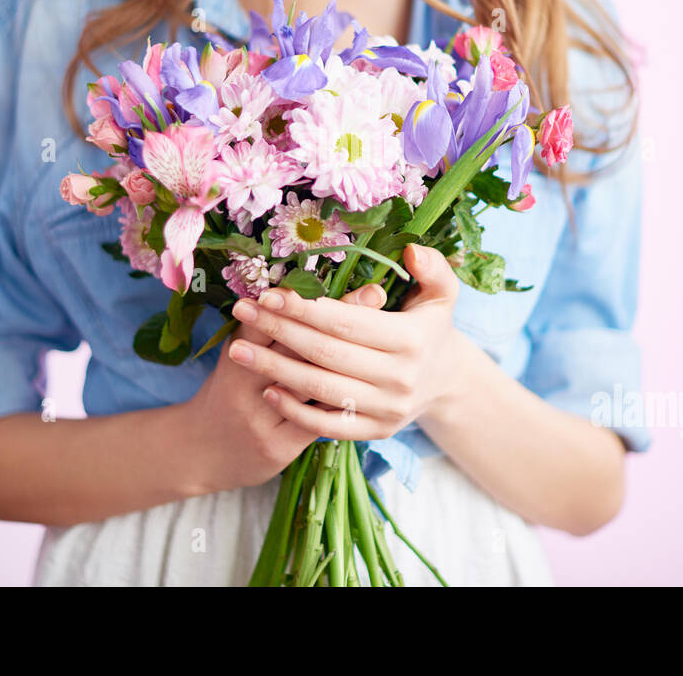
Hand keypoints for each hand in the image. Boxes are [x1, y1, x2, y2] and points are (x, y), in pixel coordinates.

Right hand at [184, 283, 385, 493]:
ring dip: (348, 361)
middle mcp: (244, 380)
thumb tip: (327, 289)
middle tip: (376, 294)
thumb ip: (274, 322)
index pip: (275, 314)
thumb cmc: (233, 388)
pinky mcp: (275, 447)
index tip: (347, 276)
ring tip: (384, 342)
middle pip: (297, 344)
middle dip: (339, 318)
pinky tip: (368, 388)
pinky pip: (316, 422)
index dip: (311, 296)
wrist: (200, 450)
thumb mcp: (240, 349)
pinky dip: (340, 403)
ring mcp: (258, 416)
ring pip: (310, 384)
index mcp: (236, 347)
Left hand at [228, 244, 469, 441]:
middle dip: (278, 331)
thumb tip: (411, 251)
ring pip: (321, 389)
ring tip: (237, 351)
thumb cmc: (430, 327)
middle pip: (325, 353)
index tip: (268, 294)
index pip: (346, 322)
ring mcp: (388, 410)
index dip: (305, 308)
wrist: (445, 381)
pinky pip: (329, 425)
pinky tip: (267, 390)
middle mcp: (400, 378)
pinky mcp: (377, 432)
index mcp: (411, 339)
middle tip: (241, 312)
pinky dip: (296, 411)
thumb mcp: (441, 293)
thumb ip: (433, 267)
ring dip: (274, 370)